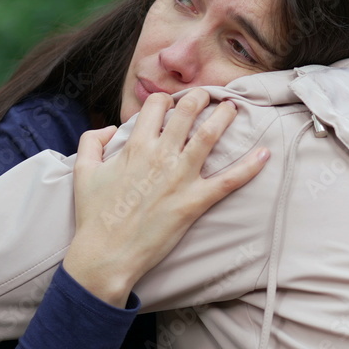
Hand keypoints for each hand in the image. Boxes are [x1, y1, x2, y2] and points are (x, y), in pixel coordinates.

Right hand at [62, 89, 270, 306]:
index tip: (171, 104)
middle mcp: (161, 155)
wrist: (105, 253)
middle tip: (210, 95)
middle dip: (200, 98)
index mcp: (135, 146)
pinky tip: (265, 153)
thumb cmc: (94, 215)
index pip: (156, 106)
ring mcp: (180, 178)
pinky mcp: (194, 201)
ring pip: (209, 136)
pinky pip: (228, 181)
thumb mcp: (82, 171)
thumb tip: (109, 129)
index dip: (165, 100)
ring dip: (224, 117)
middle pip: (187, 113)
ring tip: (233, 108)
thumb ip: (92, 141)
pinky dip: (249, 167)